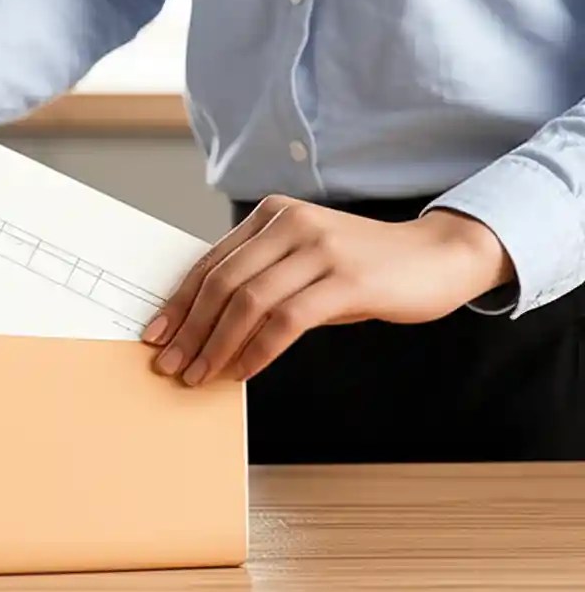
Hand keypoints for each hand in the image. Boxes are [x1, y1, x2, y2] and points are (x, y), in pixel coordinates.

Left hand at [141, 194, 513, 385]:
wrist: (437, 258)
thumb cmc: (361, 268)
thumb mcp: (302, 264)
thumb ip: (259, 282)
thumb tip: (202, 329)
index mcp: (272, 216)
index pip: (210, 263)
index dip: (178, 303)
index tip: (155, 336)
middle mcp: (291, 223)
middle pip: (222, 283)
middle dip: (190, 330)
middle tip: (169, 365)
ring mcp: (320, 248)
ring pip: (249, 302)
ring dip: (217, 346)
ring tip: (198, 376)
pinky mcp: (348, 279)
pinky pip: (287, 321)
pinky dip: (257, 351)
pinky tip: (242, 372)